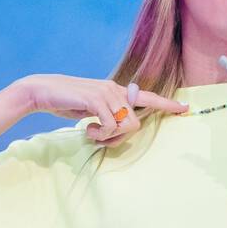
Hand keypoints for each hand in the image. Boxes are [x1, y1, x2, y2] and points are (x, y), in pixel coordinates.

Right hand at [19, 74, 188, 145]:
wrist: (42, 91)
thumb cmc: (65, 102)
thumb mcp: (91, 109)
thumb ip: (107, 114)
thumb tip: (117, 128)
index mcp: (116, 91)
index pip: (146, 97)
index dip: (166, 104)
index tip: (185, 108)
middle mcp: (115, 89)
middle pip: (135, 123)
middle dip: (119, 137)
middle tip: (100, 138)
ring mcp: (107, 92)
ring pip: (125, 125)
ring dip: (109, 137)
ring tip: (92, 132)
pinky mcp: (96, 99)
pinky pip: (110, 125)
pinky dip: (100, 134)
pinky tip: (87, 129)